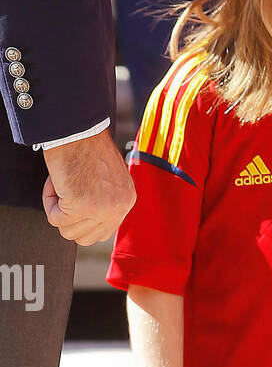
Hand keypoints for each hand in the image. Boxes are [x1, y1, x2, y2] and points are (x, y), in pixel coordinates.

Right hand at [42, 129, 134, 244]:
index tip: (74, 201)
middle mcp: (118, 207)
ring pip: (68, 232)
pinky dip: (49, 201)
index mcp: (127, 200)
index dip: (83, 221)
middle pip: (85, 238)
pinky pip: (55, 218)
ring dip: (58, 210)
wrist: (77, 127)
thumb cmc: (86, 145)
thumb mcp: (106, 177)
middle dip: (69, 220)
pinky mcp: (81, 205)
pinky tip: (56, 181)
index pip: (103, 232)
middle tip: (66, 193)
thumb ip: (103, 199)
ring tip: (62, 183)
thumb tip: (87, 222)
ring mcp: (101, 208)